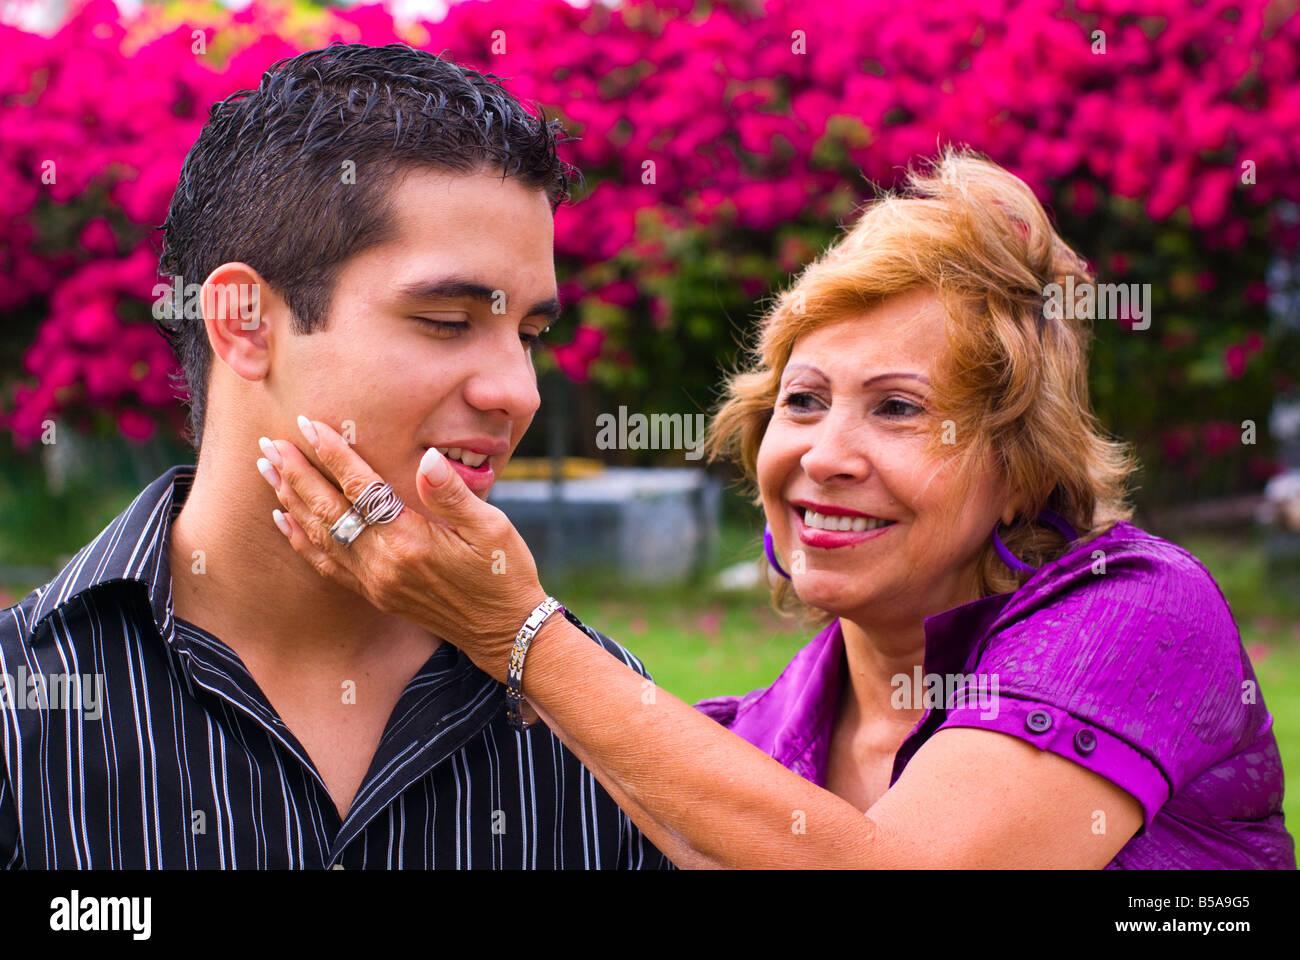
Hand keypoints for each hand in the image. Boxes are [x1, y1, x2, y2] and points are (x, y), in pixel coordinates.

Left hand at [259, 416, 547, 681]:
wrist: (503, 631)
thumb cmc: (504, 573)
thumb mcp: (492, 527)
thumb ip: (453, 493)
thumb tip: (428, 458)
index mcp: (411, 540)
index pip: (361, 487)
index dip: (333, 453)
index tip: (309, 424)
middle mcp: (383, 563)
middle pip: (328, 509)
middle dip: (297, 472)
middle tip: (269, 443)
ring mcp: (375, 582)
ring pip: (320, 534)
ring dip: (290, 499)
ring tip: (267, 471)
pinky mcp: (374, 594)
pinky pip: (327, 564)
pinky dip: (301, 539)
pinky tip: (285, 519)